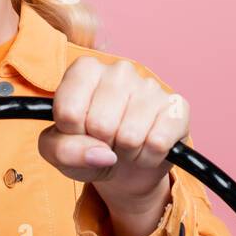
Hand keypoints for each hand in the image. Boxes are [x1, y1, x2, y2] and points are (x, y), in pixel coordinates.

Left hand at [38, 57, 188, 223]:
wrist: (126, 165)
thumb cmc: (88, 147)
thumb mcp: (58, 151)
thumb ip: (62, 150)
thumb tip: (100, 153)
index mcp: (85, 69)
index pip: (68, 111)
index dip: (71, 134)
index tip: (78, 132)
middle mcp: (119, 69)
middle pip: (100, 124)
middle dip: (100, 145)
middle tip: (105, 141)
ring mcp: (150, 86)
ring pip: (130, 136)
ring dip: (125, 153)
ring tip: (124, 145)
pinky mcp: (177, 107)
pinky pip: (157, 144)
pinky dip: (148, 158)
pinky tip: (145, 148)